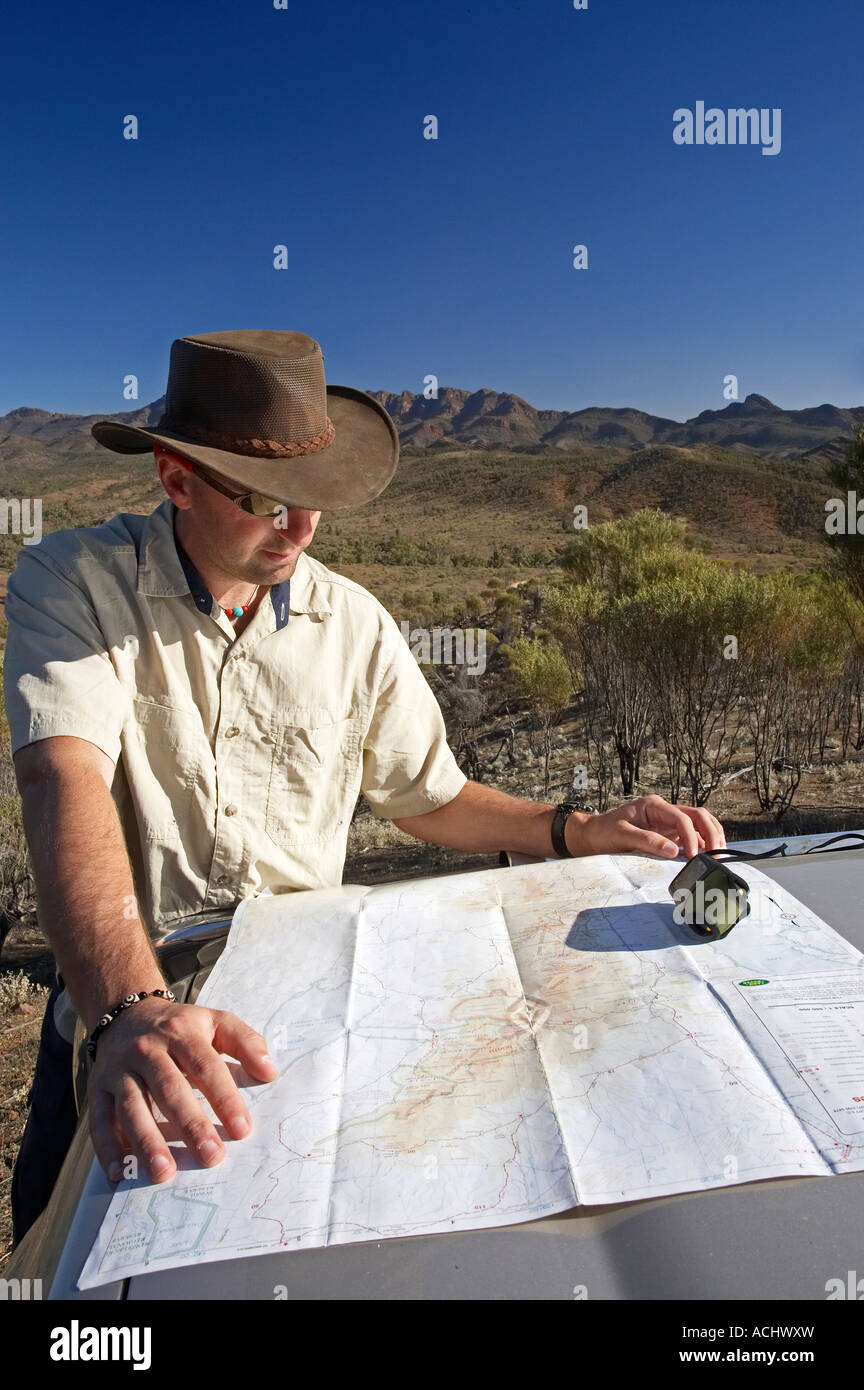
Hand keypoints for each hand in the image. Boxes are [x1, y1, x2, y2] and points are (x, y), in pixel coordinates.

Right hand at [88, 995, 277, 1184]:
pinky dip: (107, 1147)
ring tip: (165, 1173)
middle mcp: (147, 1050)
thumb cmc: (181, 1027)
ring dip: (147, 1141)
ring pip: (132, 1107)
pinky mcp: (97, 1088)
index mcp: (181, 1032)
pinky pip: (98, 1119)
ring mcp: (119, 1070)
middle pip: (169, 1089)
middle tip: (212, 1158)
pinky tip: (119, 1173)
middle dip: (191, 1125)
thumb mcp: (216, 1021)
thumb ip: (246, 1042)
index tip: (242, 1130)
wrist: (127, 1013)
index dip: (224, 1097)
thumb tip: (270, 1072)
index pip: (205, 1066)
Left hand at [567, 794, 725, 859]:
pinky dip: (702, 845)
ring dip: (711, 837)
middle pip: (698, 816)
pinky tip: (708, 857)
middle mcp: (665, 811)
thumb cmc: (604, 833)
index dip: (691, 836)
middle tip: (717, 855)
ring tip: (719, 856)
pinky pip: (692, 837)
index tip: (694, 857)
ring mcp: (668, 822)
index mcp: (654, 806)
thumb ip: (647, 841)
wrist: (593, 836)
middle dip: (711, 833)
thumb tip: (674, 851)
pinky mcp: (669, 834)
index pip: (681, 818)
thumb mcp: (621, 836)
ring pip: (699, 824)